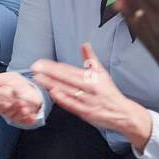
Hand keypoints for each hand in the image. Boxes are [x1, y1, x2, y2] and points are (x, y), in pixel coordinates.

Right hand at [0, 70, 42, 126]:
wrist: (29, 82)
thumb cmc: (11, 81)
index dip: (2, 105)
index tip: (8, 101)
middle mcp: (6, 108)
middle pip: (7, 112)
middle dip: (13, 108)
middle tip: (20, 102)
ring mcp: (16, 113)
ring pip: (16, 117)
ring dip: (21, 113)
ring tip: (25, 107)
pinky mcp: (26, 116)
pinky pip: (26, 121)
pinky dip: (29, 119)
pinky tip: (32, 116)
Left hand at [31, 43, 151, 148]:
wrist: (123, 113)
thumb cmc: (110, 93)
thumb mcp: (103, 74)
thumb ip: (91, 59)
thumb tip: (85, 45)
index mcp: (92, 77)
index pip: (69, 69)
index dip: (54, 66)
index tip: (40, 63)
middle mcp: (90, 87)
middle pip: (66, 78)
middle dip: (49, 72)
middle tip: (35, 68)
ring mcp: (87, 100)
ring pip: (67, 90)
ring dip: (51, 84)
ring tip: (38, 79)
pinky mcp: (87, 113)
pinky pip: (73, 105)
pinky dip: (63, 99)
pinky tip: (53, 94)